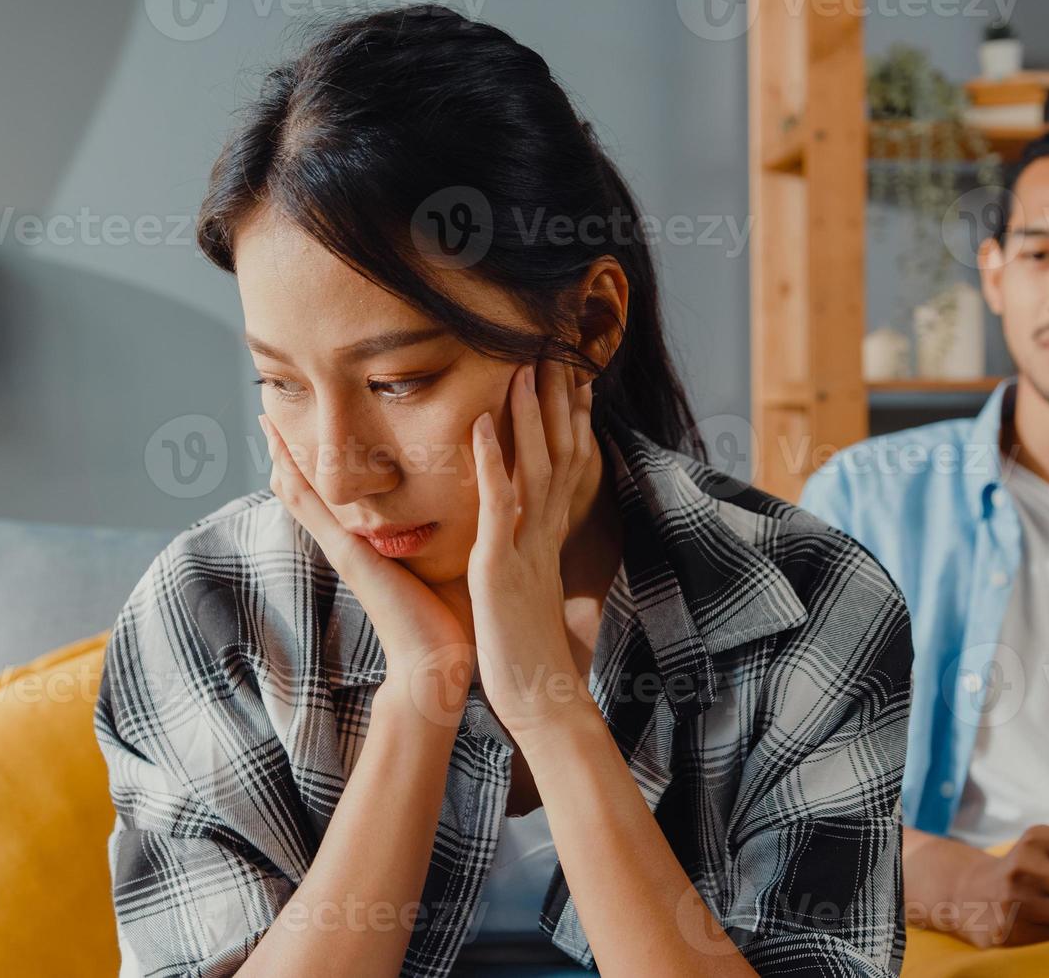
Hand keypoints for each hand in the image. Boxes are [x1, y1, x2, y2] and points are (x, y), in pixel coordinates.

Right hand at [258, 412, 473, 714]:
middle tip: (269, 406)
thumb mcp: (445, 558)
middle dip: (289, 448)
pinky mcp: (348, 558)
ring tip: (264, 415)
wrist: (440, 664)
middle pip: (308, 486)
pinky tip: (279, 453)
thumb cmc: (450, 615)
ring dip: (280, 453)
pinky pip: (313, 511)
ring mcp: (343, 550)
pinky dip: (294, 480)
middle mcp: (349, 542)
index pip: (338, 492)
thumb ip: (445, 531)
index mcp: (370, 542)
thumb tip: (470, 499)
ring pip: (300, 493)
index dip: (323, 458)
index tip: (315, 418)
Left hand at [465, 358, 598, 742]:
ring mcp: (526, 548)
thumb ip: (530, 558)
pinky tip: (478, 424)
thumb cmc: (528, 652)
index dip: (570, 419)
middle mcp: (544, 535)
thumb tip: (527, 539)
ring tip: (522, 366)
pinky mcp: (501, 568)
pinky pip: (498, 506)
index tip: (570, 375)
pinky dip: (489, 462)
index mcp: (548, 539)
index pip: (565, 465)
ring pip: (533, 468)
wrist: (540, 698)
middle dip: (557, 401)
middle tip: (554, 349)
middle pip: (559, 453)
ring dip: (528, 415)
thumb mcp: (529, 591)